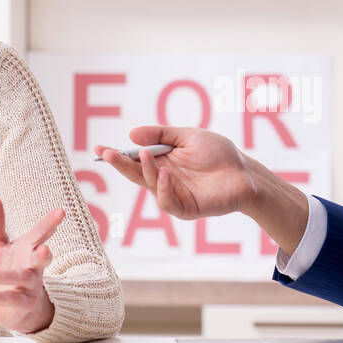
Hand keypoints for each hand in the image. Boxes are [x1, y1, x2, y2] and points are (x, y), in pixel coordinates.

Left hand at [0, 193, 61, 333]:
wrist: (10, 307)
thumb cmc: (5, 268)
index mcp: (29, 248)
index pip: (41, 233)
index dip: (51, 223)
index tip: (61, 211)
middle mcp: (34, 266)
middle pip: (43, 259)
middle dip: (45, 255)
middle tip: (45, 250)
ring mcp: (31, 286)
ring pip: (20, 279)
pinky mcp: (23, 303)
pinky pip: (10, 300)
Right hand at [93, 125, 256, 219]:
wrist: (243, 172)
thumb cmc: (218, 153)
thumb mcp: (187, 136)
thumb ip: (161, 135)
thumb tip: (131, 135)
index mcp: (162, 162)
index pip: (133, 160)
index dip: (116, 155)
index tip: (99, 148)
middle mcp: (164, 180)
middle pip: (135, 174)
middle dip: (120, 164)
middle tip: (108, 153)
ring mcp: (174, 195)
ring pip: (150, 186)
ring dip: (145, 171)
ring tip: (147, 156)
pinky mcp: (186, 208)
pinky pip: (168, 202)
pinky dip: (163, 188)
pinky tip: (165, 175)